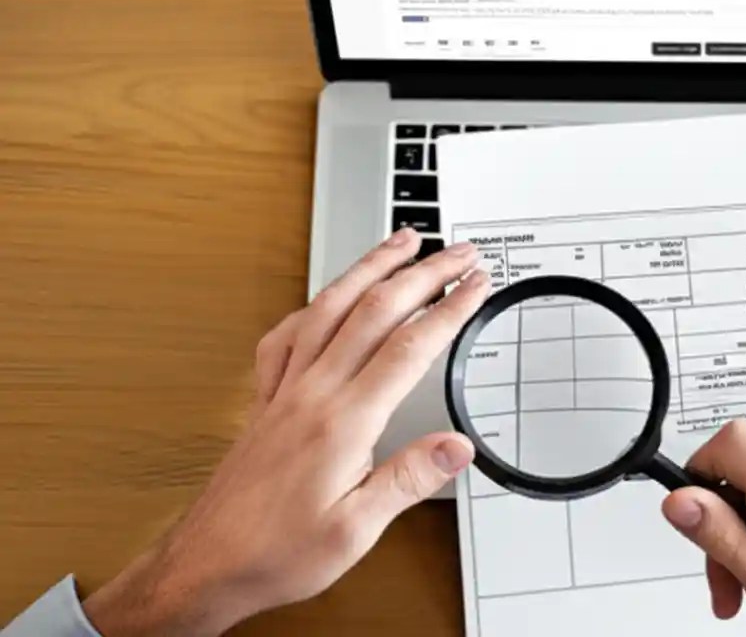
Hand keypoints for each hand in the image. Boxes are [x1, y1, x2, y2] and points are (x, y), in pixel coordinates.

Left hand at [82, 229, 491, 635]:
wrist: (208, 564)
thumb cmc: (276, 552)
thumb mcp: (356, 530)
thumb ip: (408, 479)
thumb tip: (457, 446)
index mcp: (342, 422)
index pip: (408, 347)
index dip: (449, 309)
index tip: (476, 284)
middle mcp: (311, 394)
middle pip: (374, 310)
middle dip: (423, 273)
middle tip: (457, 252)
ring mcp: (285, 390)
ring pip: (330, 307)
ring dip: (370, 267)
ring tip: (400, 243)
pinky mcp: (266, 399)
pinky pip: (288, 335)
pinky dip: (316, 304)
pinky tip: (328, 297)